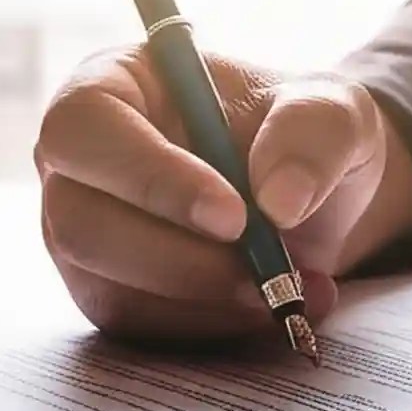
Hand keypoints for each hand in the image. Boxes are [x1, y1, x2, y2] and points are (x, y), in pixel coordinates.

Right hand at [35, 46, 411, 343]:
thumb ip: (314, 133)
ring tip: (293, 288)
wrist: (310, 196)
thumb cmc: (301, 134)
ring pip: (108, 287)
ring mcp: (82, 233)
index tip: (233, 217)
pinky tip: (271, 306)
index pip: (83, 128)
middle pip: (79, 223)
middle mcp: (78, 163)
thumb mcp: (334, 109)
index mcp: (111, 84)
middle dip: (180, 260)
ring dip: (205, 300)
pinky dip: (212, 325)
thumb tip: (279, 202)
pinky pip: (138, 326)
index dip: (146, 176)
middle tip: (268, 272)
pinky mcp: (107, 292)